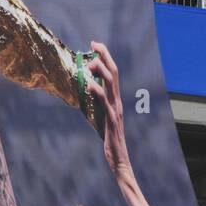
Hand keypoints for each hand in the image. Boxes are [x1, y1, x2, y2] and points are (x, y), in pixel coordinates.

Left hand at [86, 42, 131, 179]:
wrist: (119, 160)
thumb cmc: (110, 141)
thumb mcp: (102, 119)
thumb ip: (97, 105)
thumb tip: (85, 92)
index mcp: (116, 100)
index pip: (113, 73)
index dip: (105, 57)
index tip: (95, 45)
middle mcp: (118, 102)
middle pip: (114, 72)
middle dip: (104, 55)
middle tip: (93, 44)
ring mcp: (115, 109)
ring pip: (110, 83)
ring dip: (100, 69)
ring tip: (89, 62)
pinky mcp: (111, 119)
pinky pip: (104, 101)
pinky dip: (96, 90)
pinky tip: (87, 83)